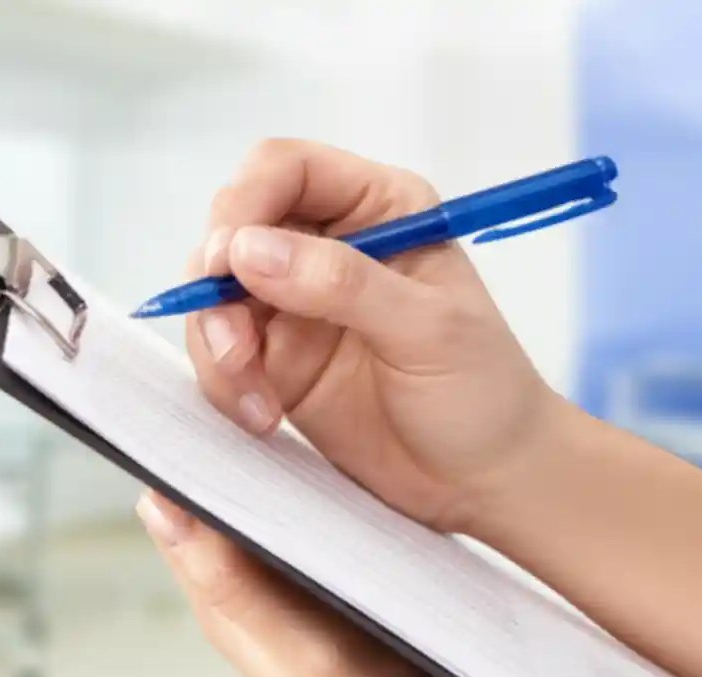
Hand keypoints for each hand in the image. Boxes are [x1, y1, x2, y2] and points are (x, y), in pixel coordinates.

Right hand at [185, 138, 557, 530]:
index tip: (227, 260)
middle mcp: (331, 244)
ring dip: (217, 342)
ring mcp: (297, 304)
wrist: (485, 481)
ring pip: (216, 293)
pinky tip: (263, 418)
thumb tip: (247, 249)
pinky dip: (224, 384)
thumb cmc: (482, 393)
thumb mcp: (427, 329)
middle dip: (218, 282)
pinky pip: (222, 354)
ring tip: (256, 399)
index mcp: (380, 209)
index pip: (287, 169)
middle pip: (236, 227)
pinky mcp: (278, 361)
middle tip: (235, 345)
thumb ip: (341, 283)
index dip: (245, 202)